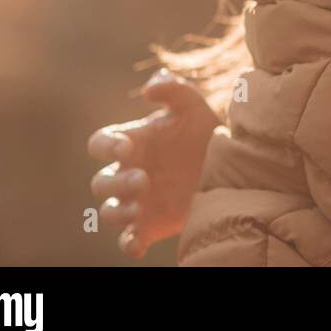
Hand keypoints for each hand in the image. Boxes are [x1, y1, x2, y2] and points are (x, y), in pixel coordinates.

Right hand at [87, 70, 220, 258]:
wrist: (230, 165)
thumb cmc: (204, 131)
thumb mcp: (193, 106)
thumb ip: (173, 89)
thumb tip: (149, 87)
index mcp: (132, 142)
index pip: (100, 143)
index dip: (106, 146)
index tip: (125, 147)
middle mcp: (128, 172)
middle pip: (101, 182)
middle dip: (116, 183)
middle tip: (144, 180)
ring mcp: (137, 201)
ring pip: (108, 212)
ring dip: (117, 212)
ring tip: (139, 208)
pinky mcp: (150, 225)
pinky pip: (128, 239)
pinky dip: (127, 243)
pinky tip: (137, 243)